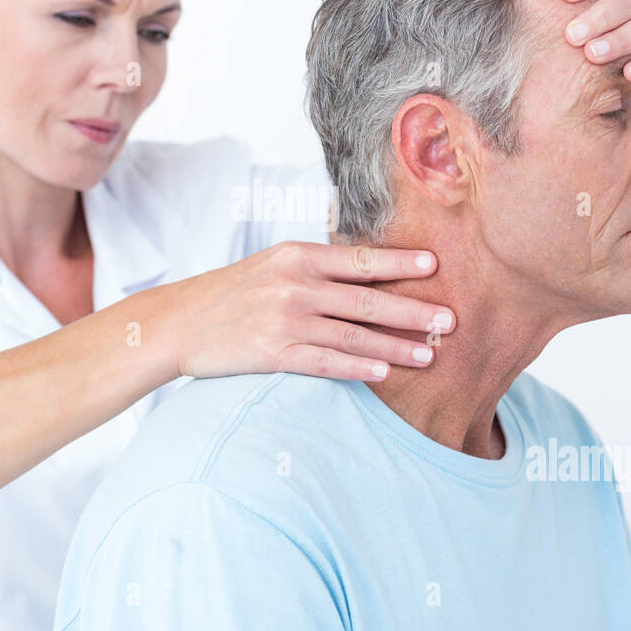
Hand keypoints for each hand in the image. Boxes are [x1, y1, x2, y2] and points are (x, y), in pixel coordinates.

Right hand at [165, 241, 455, 380]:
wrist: (179, 321)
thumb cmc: (232, 292)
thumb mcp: (272, 264)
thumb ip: (316, 267)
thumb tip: (367, 267)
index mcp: (298, 256)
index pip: (360, 258)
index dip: (401, 261)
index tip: (437, 264)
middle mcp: (294, 285)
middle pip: (366, 299)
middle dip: (413, 310)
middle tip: (451, 319)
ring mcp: (284, 320)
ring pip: (353, 335)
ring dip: (395, 346)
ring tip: (430, 354)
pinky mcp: (272, 353)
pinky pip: (324, 362)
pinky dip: (357, 367)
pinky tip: (384, 373)